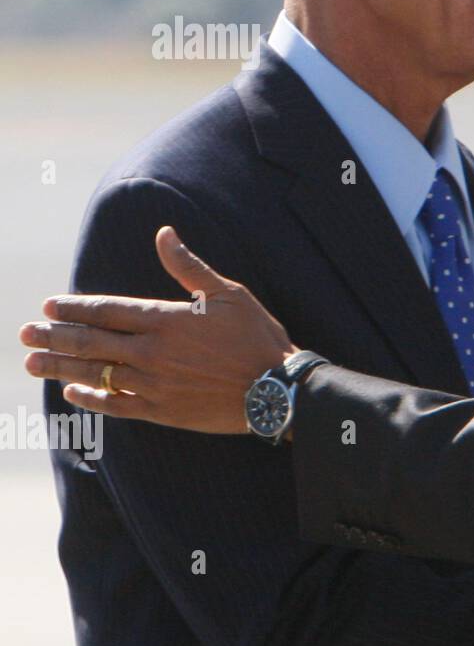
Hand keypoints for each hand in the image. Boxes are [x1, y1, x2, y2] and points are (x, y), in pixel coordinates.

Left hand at [20, 226, 294, 430]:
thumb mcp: (229, 294)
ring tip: (32, 362)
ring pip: (96, 373)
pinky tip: (72, 391)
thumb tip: (164, 234)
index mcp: (167, 320)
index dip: (75, 308)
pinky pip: (116, 405)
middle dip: (55, 336)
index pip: (108, 311)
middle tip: (25, 334)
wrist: (276, 390)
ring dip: (60, 365)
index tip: (49, 306)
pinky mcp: (161, 411)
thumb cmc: (257, 337)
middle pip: (92, 342)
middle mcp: (153, 352)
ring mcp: (154, 384)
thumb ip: (189, 266)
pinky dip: (91, 398)